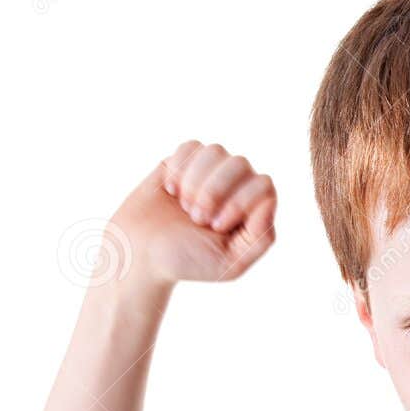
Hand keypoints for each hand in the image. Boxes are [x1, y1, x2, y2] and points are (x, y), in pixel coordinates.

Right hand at [108, 140, 276, 284]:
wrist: (140, 253)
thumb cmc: (187, 262)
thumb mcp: (230, 264)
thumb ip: (260, 238)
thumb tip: (269, 201)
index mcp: (252, 210)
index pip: (263, 185)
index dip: (240, 201)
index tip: (215, 226)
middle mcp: (235, 187)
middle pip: (240, 163)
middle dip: (214, 191)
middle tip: (196, 218)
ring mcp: (210, 172)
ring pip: (216, 151)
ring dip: (196, 181)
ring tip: (184, 205)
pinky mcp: (183, 162)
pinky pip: (191, 147)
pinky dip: (179, 168)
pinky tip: (171, 190)